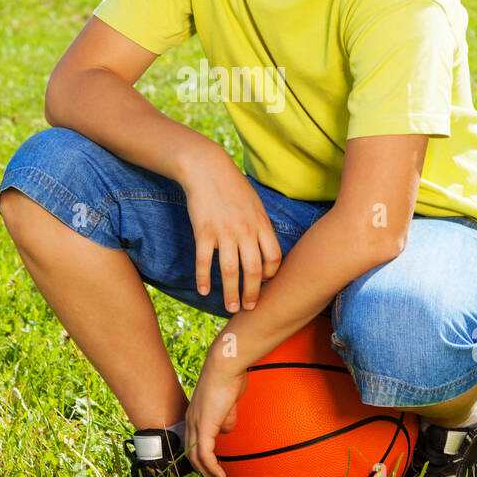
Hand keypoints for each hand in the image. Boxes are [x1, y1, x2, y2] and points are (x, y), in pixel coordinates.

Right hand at [179, 147, 281, 313]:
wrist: (206, 168)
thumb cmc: (232, 186)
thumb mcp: (254, 204)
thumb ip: (260, 227)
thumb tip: (265, 249)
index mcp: (261, 223)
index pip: (273, 257)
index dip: (271, 275)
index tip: (265, 284)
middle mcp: (246, 230)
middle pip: (254, 270)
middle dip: (253, 293)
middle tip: (250, 308)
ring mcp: (224, 232)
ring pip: (231, 271)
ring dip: (231, 293)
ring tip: (230, 307)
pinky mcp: (203, 232)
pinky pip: (205, 261)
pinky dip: (203, 278)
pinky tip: (203, 290)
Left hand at [185, 347, 247, 476]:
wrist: (225, 365)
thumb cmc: (229, 378)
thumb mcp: (227, 403)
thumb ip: (225, 418)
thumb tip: (225, 431)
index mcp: (195, 415)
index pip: (194, 443)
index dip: (203, 459)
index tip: (214, 470)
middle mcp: (191, 421)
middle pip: (192, 454)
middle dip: (204, 472)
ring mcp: (196, 424)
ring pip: (197, 458)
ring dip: (208, 474)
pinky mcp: (204, 426)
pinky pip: (205, 454)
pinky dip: (212, 468)